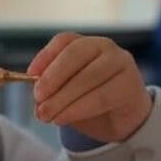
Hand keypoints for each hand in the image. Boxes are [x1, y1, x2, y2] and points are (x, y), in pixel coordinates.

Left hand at [28, 32, 151, 142]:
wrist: (120, 119)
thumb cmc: (89, 99)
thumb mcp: (65, 92)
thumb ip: (51, 90)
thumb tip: (37, 100)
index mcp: (85, 43)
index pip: (64, 41)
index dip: (45, 56)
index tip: (30, 75)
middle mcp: (105, 46)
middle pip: (75, 55)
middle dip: (52, 79)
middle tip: (37, 99)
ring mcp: (120, 62)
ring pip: (87, 77)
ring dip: (62, 99)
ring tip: (46, 115)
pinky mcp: (130, 84)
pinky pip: (101, 96)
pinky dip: (78, 109)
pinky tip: (63, 118)